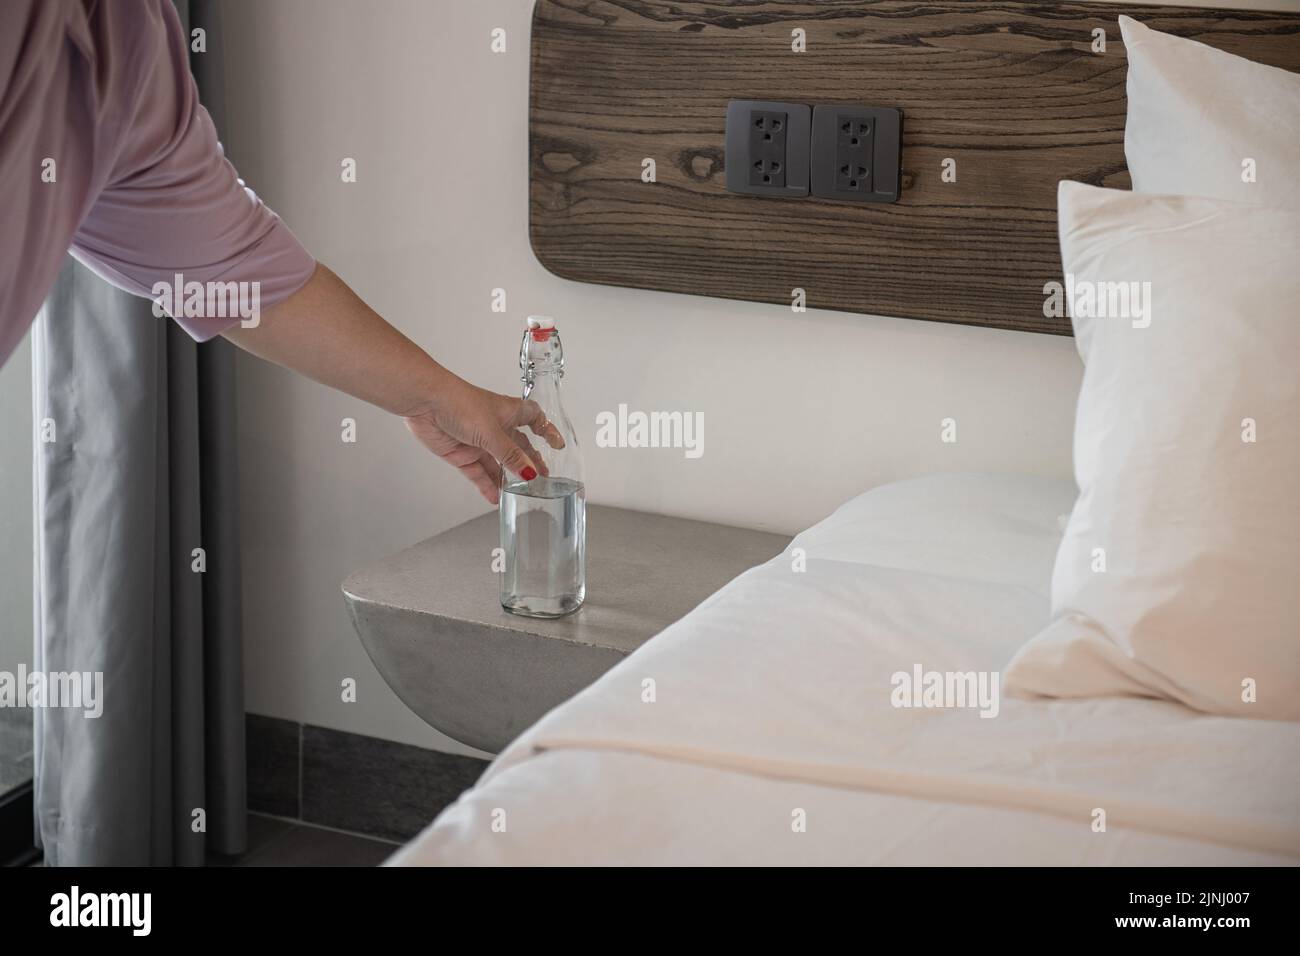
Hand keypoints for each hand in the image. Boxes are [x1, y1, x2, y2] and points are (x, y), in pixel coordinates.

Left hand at [404, 377, 563, 503]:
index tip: (557, 444)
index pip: (534, 418)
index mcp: (508, 413)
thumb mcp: (492, 432)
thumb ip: (511, 455)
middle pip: (518, 447)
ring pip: (498, 464)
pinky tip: (495, 497)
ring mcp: (478, 441)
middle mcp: (494, 427)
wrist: (425, 403)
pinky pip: (478, 473)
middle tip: (541, 478)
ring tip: (520, 494)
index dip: (546, 429)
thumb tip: (530, 472)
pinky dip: (486, 485)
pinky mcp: (461, 454)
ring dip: (508, 478)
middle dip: (530, 462)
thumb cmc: (459, 403)